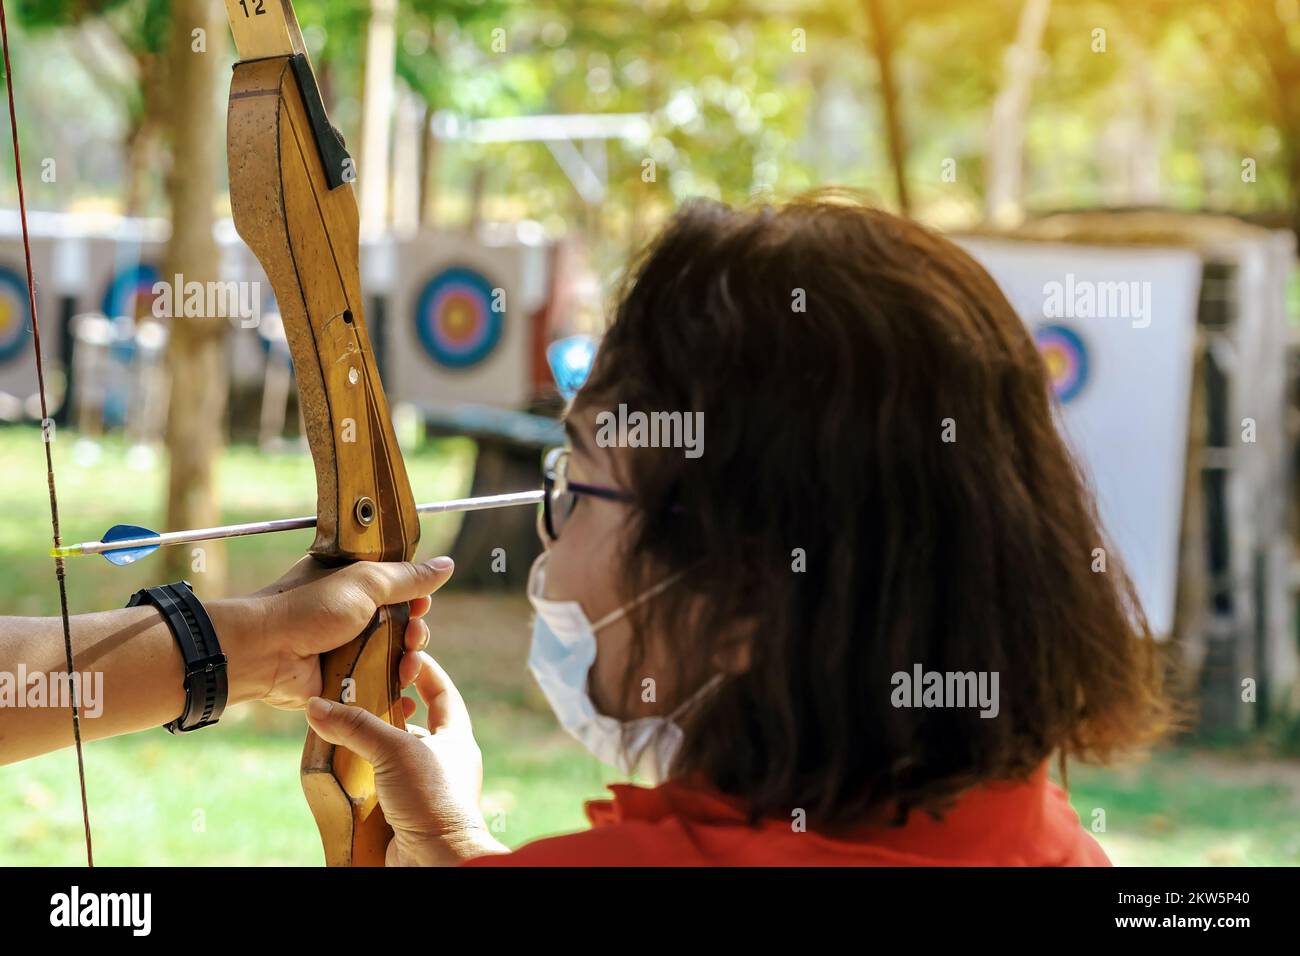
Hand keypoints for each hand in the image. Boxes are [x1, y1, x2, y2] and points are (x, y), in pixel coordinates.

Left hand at [212, 555, 454, 708]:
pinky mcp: (342, 680)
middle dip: (415, 633)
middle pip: (400, 624)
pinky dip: (395, 690)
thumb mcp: (364, 583)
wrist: (265, 653)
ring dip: (408, 662)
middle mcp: (348, 614)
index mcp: (351, 583)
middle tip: (414, 639)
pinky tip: (407, 695)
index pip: (396, 587)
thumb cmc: (308, 609)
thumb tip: (448, 565)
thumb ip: (408, 578)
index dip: (415, 597)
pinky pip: (377, 684)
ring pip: (392, 656)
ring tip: (408, 668)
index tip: (422, 606)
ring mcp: (345, 648)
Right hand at [304, 652, 509, 865]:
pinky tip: (340, 771)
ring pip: (394, 756)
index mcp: (456, 736)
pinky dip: (363, 778)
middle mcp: (445, 759)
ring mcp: (426, 786)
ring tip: (339, 731)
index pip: (442, 691)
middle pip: (414, 723)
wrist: (438, 860)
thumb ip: (357, 726)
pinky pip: (382, 786)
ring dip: (370, 747)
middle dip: (385, 710)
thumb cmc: (433, 799)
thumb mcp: (395, 751)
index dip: (424, 670)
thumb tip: (316, 705)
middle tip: (355, 696)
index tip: (402, 654)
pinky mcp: (407, 811)